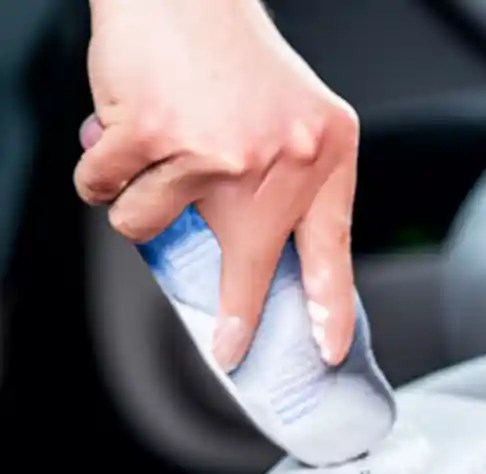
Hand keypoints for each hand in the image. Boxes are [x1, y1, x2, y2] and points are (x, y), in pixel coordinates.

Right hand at [76, 0, 359, 369]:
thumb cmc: (236, 58)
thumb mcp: (300, 122)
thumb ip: (290, 187)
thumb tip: (262, 267)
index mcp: (326, 152)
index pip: (331, 247)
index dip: (330, 306)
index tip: (328, 350)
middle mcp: (280, 155)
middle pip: (246, 263)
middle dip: (234, 313)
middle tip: (227, 344)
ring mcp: (218, 149)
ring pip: (147, 225)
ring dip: (135, 202)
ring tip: (153, 159)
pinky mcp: (156, 136)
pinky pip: (104, 189)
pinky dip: (101, 170)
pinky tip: (123, 134)